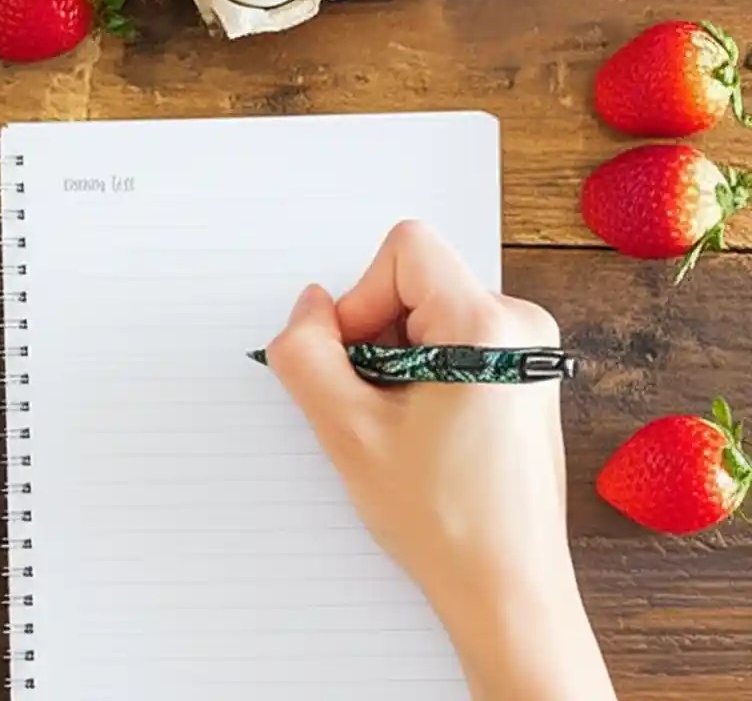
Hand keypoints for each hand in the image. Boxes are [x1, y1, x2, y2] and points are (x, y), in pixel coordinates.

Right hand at [266, 221, 614, 700]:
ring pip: (429, 317)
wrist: (508, 587)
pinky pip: (454, 344)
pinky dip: (423, 379)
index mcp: (488, 325)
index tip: (359, 368)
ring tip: (402, 431)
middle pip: (414, 284)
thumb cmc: (443, 520)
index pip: (404, 249)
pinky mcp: (525, 377)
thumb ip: (307, 354)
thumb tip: (310, 307)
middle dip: (377, 340)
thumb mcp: (346, 432)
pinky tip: (424, 436)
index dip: (361, 301)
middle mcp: (521, 325)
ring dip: (397, 365)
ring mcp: (529, 352)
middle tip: (376, 411)